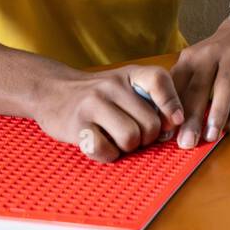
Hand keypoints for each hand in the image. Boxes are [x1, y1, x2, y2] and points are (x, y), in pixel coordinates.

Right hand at [34, 63, 183, 162]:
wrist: (52, 91)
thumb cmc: (99, 94)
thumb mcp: (126, 83)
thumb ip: (152, 97)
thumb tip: (178, 123)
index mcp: (130, 74)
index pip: (159, 80)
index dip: (172, 104)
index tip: (173, 122)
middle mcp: (112, 86)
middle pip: (150, 123)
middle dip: (148, 138)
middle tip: (136, 136)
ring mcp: (92, 105)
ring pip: (130, 138)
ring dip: (128, 148)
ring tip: (118, 140)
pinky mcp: (76, 126)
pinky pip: (105, 150)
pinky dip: (108, 155)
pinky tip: (103, 145)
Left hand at [168, 16, 229, 147]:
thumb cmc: (218, 55)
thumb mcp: (197, 64)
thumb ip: (186, 89)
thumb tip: (172, 126)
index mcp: (189, 59)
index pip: (176, 88)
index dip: (170, 112)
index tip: (165, 137)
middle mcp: (207, 55)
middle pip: (197, 88)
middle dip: (191, 118)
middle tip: (186, 143)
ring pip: (224, 86)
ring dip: (217, 113)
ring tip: (211, 137)